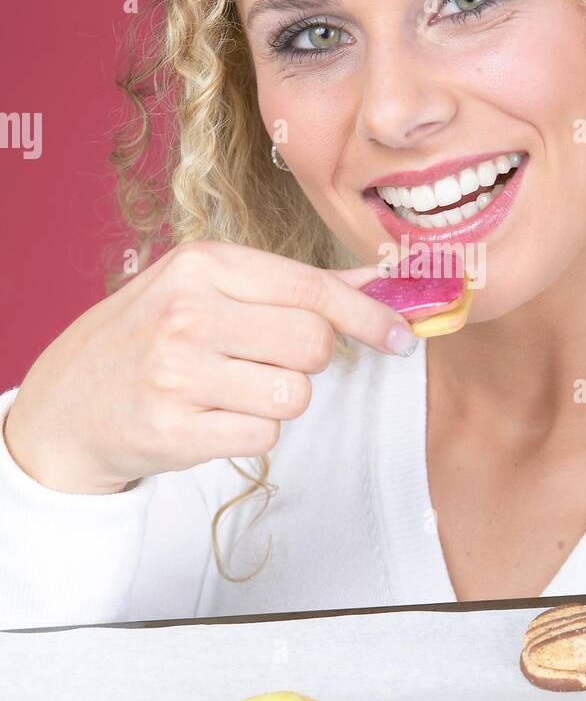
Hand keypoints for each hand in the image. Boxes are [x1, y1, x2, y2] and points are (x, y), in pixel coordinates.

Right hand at [4, 241, 412, 492]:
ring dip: (278, 399)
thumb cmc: (152, 335)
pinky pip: (264, 436)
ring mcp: (178, 373)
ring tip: (230, 388)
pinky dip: (252, 431)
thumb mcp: (209, 287)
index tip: (401, 337)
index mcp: (203, 264)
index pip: (312, 289)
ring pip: (295, 396)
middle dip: (307, 361)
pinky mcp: (174, 431)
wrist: (69, 402)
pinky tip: (211, 416)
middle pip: (314, 345)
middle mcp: (189, 313)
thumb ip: (294, 285)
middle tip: (266, 360)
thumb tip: (381, 278)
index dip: (368, 316)